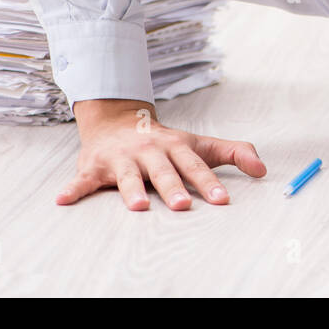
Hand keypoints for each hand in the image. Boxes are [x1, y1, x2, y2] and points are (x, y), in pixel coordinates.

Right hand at [56, 99, 266, 209]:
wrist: (118, 121)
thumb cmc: (166, 142)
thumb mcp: (201, 143)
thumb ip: (234, 153)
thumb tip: (264, 169)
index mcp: (176, 146)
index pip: (195, 165)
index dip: (208, 182)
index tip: (222, 200)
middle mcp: (149, 151)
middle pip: (163, 171)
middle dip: (173, 188)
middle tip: (183, 207)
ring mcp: (122, 158)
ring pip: (127, 176)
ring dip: (131, 190)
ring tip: (137, 207)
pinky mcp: (94, 166)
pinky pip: (82, 180)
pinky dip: (73, 189)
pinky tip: (64, 200)